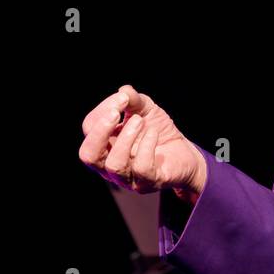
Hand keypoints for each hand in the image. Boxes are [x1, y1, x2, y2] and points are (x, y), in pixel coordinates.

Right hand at [78, 84, 207, 195]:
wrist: (185, 154)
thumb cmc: (157, 131)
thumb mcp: (146, 110)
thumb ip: (133, 101)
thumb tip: (124, 91)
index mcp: (103, 145)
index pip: (89, 129)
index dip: (102, 111)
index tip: (123, 98)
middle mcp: (109, 165)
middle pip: (89, 154)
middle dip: (100, 131)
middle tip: (116, 112)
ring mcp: (128, 178)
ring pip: (114, 164)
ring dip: (126, 138)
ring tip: (140, 121)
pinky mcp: (148, 182)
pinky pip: (141, 168)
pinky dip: (147, 146)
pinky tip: (154, 133)